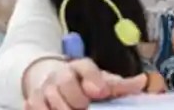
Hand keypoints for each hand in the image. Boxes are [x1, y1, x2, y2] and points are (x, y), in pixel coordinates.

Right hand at [24, 58, 147, 109]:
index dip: (93, 79)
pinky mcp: (31, 101)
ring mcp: (44, 88)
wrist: (49, 78)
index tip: (101, 92)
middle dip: (75, 99)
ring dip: (60, 107)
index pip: (86, 67)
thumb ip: (120, 85)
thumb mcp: (101, 80)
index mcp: (80, 67)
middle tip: (84, 107)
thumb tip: (142, 82)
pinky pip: (33, 108)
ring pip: (47, 99)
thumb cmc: (83, 83)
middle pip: (65, 83)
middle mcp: (60, 75)